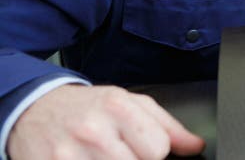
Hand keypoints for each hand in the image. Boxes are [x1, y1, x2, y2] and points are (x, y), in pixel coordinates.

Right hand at [7, 84, 204, 159]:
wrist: (35, 110)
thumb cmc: (88, 107)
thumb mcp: (130, 103)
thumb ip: (167, 125)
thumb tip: (195, 146)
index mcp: (118, 108)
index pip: (158, 149)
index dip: (155, 153)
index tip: (144, 148)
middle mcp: (93, 131)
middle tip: (122, 152)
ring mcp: (70, 156)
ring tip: (106, 156)